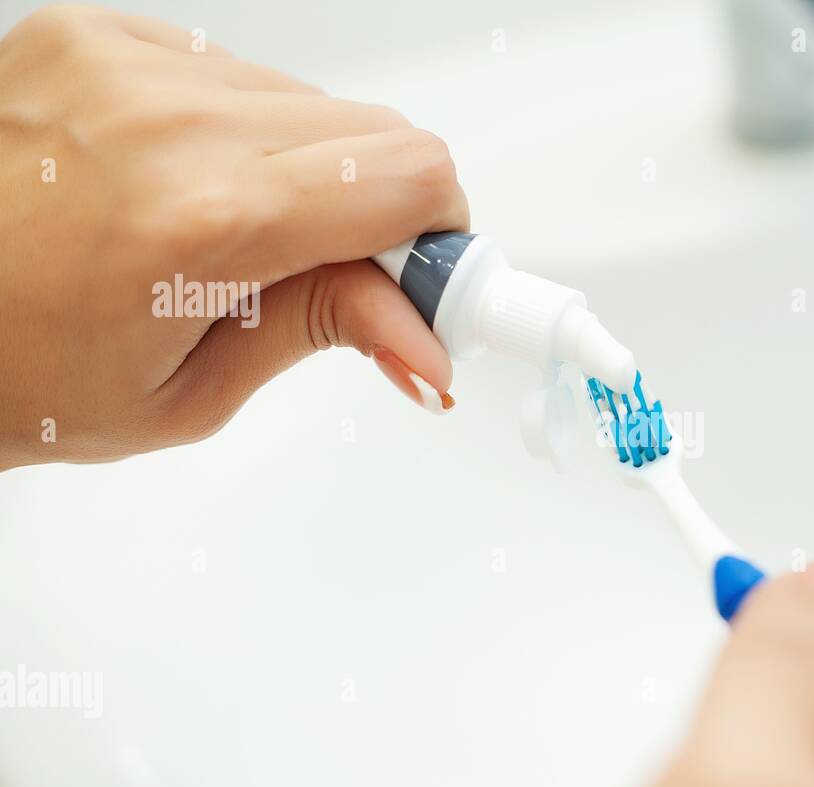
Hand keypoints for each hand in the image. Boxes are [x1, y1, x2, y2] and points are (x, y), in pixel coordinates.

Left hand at [0, 6, 466, 470]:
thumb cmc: (15, 377)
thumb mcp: (191, 393)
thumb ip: (325, 330)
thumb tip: (424, 336)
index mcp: (202, 221)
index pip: (410, 181)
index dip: (441, 238)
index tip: (428, 283)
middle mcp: (166, 116)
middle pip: (378, 133)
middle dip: (385, 209)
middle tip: (342, 273)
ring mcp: (122, 61)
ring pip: (310, 100)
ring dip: (309, 169)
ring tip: (240, 237)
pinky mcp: (92, 34)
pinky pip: (231, 72)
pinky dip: (238, 130)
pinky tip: (185, 186)